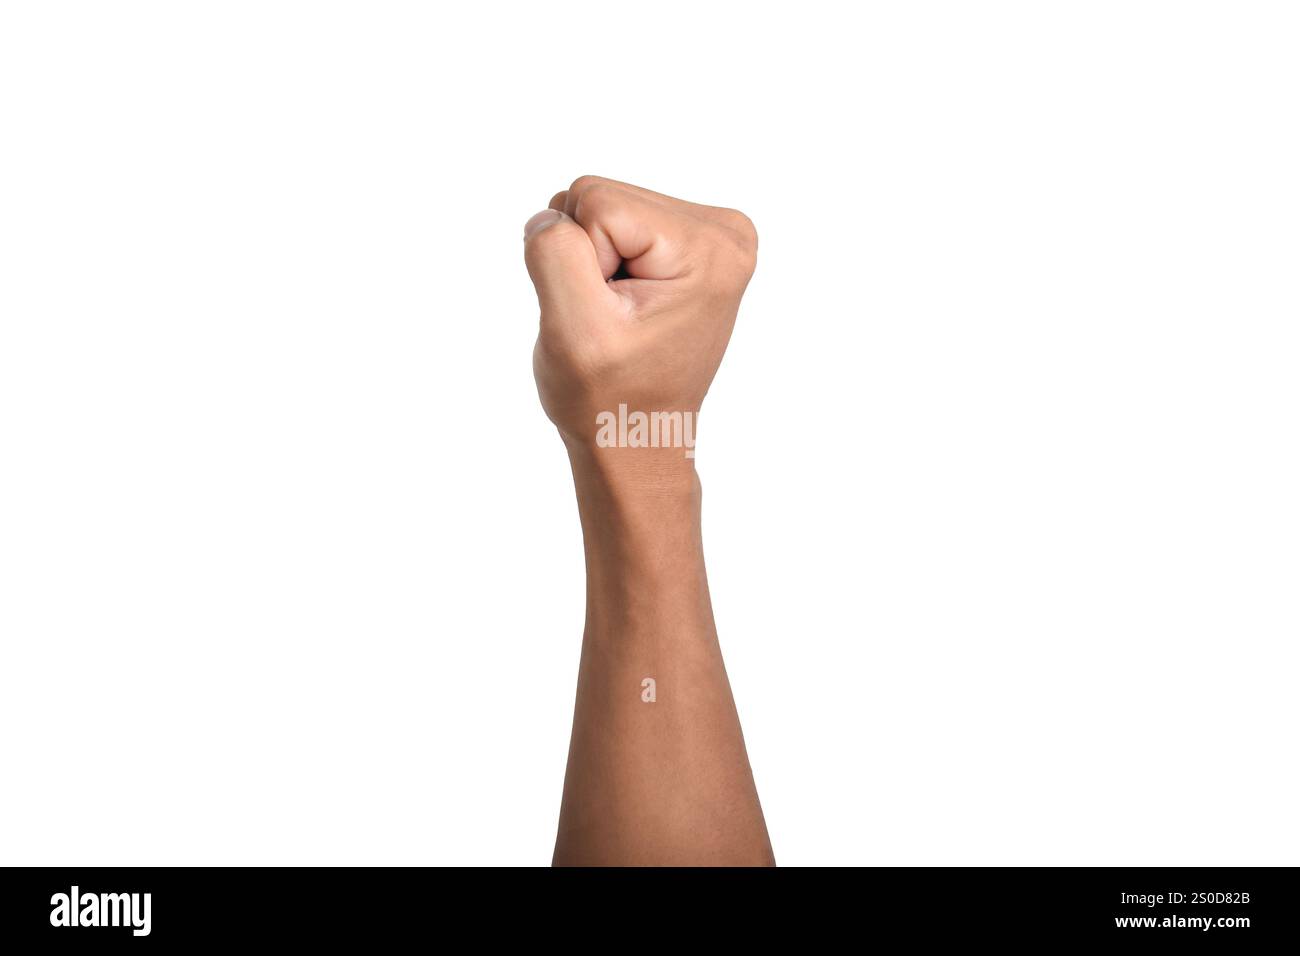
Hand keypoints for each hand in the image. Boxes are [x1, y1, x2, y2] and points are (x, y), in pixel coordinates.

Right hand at [523, 176, 756, 458]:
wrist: (636, 435)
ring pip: (602, 206)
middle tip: (608, 317)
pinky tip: (623, 303)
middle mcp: (724, 231)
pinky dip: (603, 262)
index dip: (582, 261)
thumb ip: (557, 255)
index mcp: (710, 248)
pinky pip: (612, 219)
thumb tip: (550, 215)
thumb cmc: (607, 397)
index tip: (607, 315)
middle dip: (588, 258)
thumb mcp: (574, 332)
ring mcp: (712, 233)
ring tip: (616, 314)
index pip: (598, 203)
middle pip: (603, 196)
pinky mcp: (690, 239)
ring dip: (592, 263)